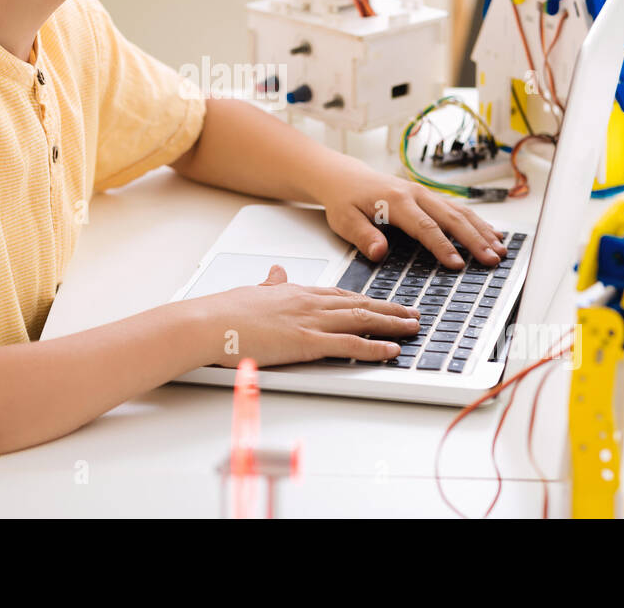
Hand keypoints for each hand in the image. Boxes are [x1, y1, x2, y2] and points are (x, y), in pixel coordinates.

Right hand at [191, 265, 422, 367]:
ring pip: (362, 320)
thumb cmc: (225, 312)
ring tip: (413, 328)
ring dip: (391, 324)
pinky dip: (374, 348)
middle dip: (389, 309)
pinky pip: (349, 345)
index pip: (340, 294)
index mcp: (296, 292)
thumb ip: (270, 284)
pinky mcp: (307, 342)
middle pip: (359, 304)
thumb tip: (276, 272)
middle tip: (413, 313)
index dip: (366, 300)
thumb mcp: (253, 292)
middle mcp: (309, 303)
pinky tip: (391, 350)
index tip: (383, 302)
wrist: (209, 322)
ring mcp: (310, 321)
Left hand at [314, 159, 506, 268]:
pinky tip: (492, 234)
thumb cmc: (345, 201)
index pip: (424, 227)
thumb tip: (378, 251)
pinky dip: (477, 222)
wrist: (345, 177)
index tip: (458, 264)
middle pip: (451, 218)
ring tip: (500, 250)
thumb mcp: (345, 220)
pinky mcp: (429, 197)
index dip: (442, 246)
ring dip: (482, 231)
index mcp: (396, 201)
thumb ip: (362, 236)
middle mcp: (415, 194)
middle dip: (474, 240)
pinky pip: (457, 209)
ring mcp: (425, 194)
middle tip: (492, 259)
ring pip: (459, 212)